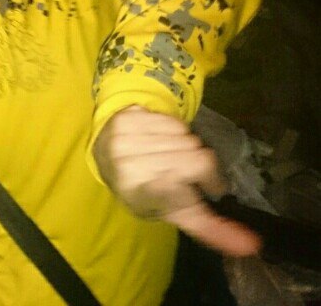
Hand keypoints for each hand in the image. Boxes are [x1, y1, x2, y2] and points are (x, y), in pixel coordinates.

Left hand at [94, 106, 260, 256]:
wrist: (110, 154)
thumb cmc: (145, 188)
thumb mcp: (172, 212)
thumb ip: (209, 228)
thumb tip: (252, 244)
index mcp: (136, 194)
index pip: (167, 187)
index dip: (190, 184)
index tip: (214, 189)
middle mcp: (127, 165)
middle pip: (196, 159)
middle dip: (202, 168)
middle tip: (194, 175)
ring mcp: (126, 137)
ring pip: (188, 138)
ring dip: (190, 147)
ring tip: (177, 157)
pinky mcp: (129, 116)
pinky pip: (175, 122)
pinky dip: (178, 131)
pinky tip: (166, 140)